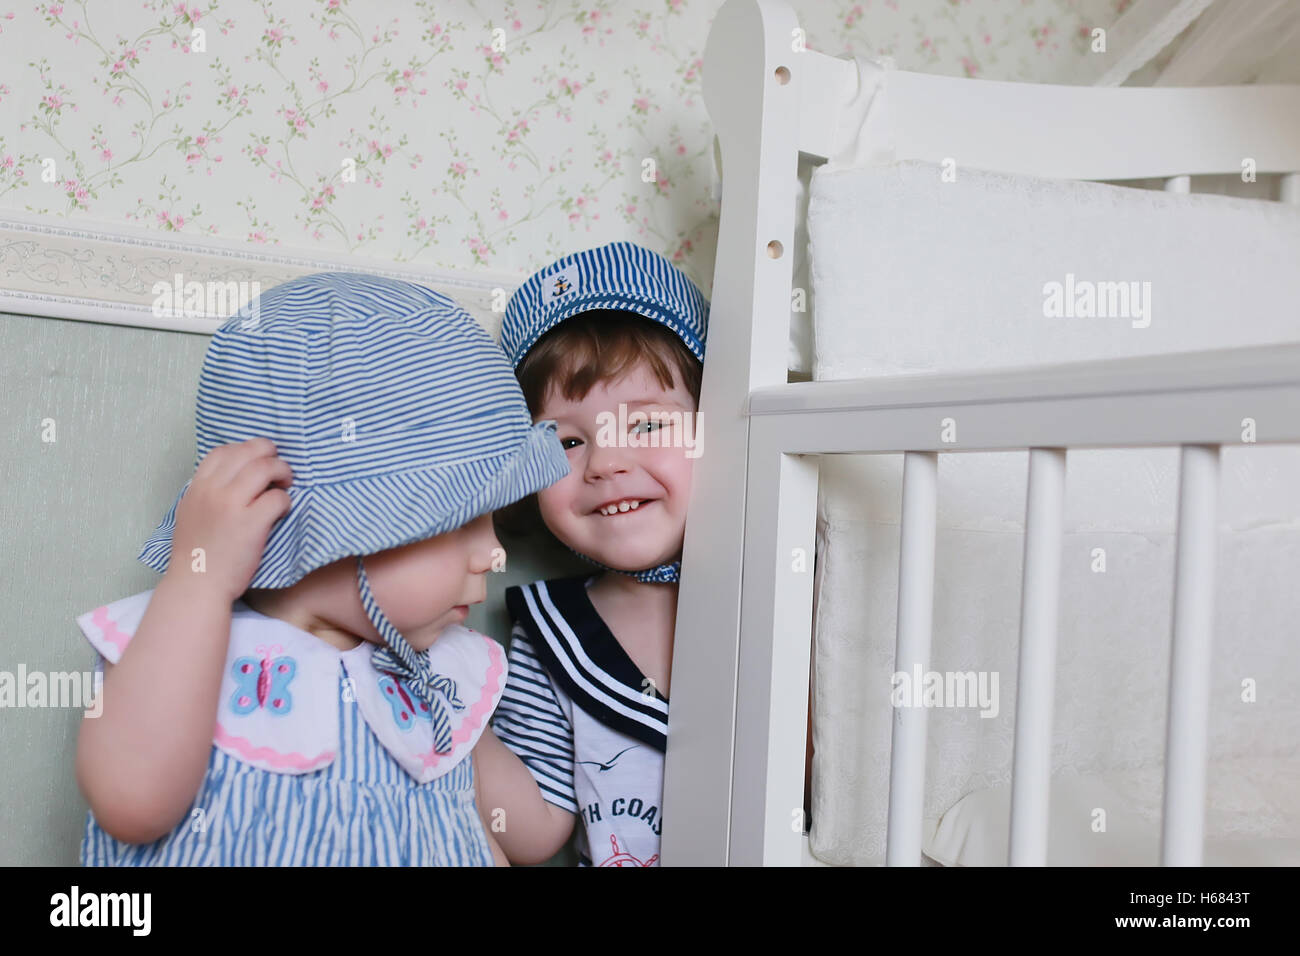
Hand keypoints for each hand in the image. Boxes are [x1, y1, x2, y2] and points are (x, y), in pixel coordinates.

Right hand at [164, 438, 293, 603]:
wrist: (198, 584)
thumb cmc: (197, 553)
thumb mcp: (190, 512)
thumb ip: (207, 492)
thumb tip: (232, 475)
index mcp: (198, 487)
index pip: (223, 450)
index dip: (246, 449)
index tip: (257, 461)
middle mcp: (213, 491)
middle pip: (248, 452)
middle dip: (270, 454)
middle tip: (279, 469)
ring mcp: (231, 505)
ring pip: (265, 468)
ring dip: (282, 472)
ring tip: (285, 485)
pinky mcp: (251, 523)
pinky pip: (277, 498)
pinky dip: (285, 500)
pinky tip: (282, 510)